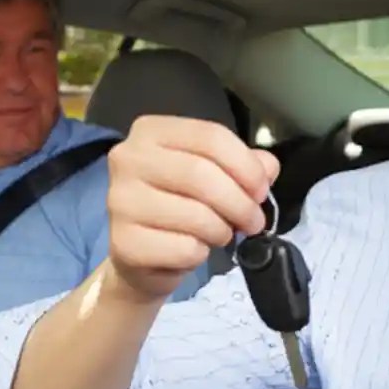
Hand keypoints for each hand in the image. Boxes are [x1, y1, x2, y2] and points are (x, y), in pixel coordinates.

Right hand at [106, 116, 279, 300]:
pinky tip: (193, 250)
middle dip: (239, 202)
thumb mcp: (213, 178)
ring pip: (195, 214)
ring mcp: (120, 201)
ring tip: (221, 234)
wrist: (140, 257)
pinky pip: (183, 247)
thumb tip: (268, 166)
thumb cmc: (177, 207)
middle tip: (253, 221)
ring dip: (222, 230)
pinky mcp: (123, 242)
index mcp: (151, 131)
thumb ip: (242, 166)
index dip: (246, 165)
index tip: (260, 190)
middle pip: (201, 173)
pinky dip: (200, 253)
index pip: (210, 136)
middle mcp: (128, 158)